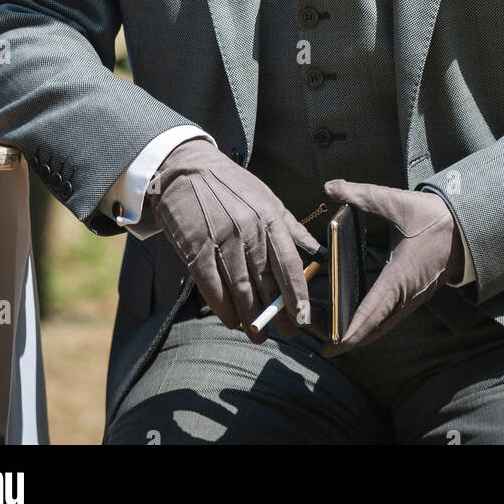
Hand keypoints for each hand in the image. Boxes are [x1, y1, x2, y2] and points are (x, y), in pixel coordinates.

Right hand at [148, 140, 322, 342]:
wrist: (186, 169)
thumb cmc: (231, 187)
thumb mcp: (266, 199)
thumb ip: (291, 228)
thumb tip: (317, 252)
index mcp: (269, 216)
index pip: (289, 263)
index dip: (297, 294)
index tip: (304, 317)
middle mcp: (248, 229)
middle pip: (266, 282)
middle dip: (278, 312)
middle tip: (286, 332)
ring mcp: (221, 241)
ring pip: (241, 290)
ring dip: (252, 317)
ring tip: (259, 333)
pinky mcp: (195, 250)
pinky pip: (213, 288)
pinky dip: (224, 309)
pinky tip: (232, 321)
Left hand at [320, 179, 462, 356]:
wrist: (469, 228)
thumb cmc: (434, 217)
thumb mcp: (397, 202)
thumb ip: (361, 194)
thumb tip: (330, 186)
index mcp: (400, 277)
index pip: (372, 312)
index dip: (350, 332)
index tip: (330, 346)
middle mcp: (406, 296)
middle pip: (372, 329)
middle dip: (342, 337)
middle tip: (313, 334)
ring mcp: (412, 301)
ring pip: (380, 328)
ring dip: (354, 333)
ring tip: (326, 329)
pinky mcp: (413, 298)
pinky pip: (388, 320)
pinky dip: (368, 325)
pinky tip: (351, 319)